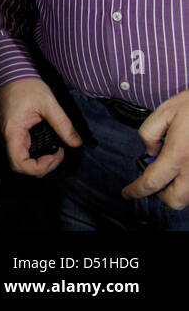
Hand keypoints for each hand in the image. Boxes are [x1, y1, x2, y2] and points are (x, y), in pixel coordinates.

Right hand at [0, 77, 82, 176]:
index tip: (56, 154)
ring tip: (56, 148)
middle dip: (43, 166)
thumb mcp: (48, 103)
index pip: (20, 164)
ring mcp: (7, 135)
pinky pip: (21, 150)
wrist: (10, 72)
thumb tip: (76, 143)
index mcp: (13, 132)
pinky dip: (35, 153)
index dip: (40, 167)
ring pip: (21, 160)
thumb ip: (63, 124)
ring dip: (40, 161)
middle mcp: (6, 137)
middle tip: (60, 153)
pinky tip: (47, 142)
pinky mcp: (11, 132)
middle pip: (21, 166)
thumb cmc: (25, 85)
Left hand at [122, 90, 188, 208]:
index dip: (136, 190)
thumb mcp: (165, 111)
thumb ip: (150, 133)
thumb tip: (152, 152)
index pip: (152, 181)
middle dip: (161, 194)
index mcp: (179, 153)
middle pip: (176, 200)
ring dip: (178, 190)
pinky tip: (183, 166)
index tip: (127, 193)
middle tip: (154, 180)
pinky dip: (188, 182)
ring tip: (170, 171)